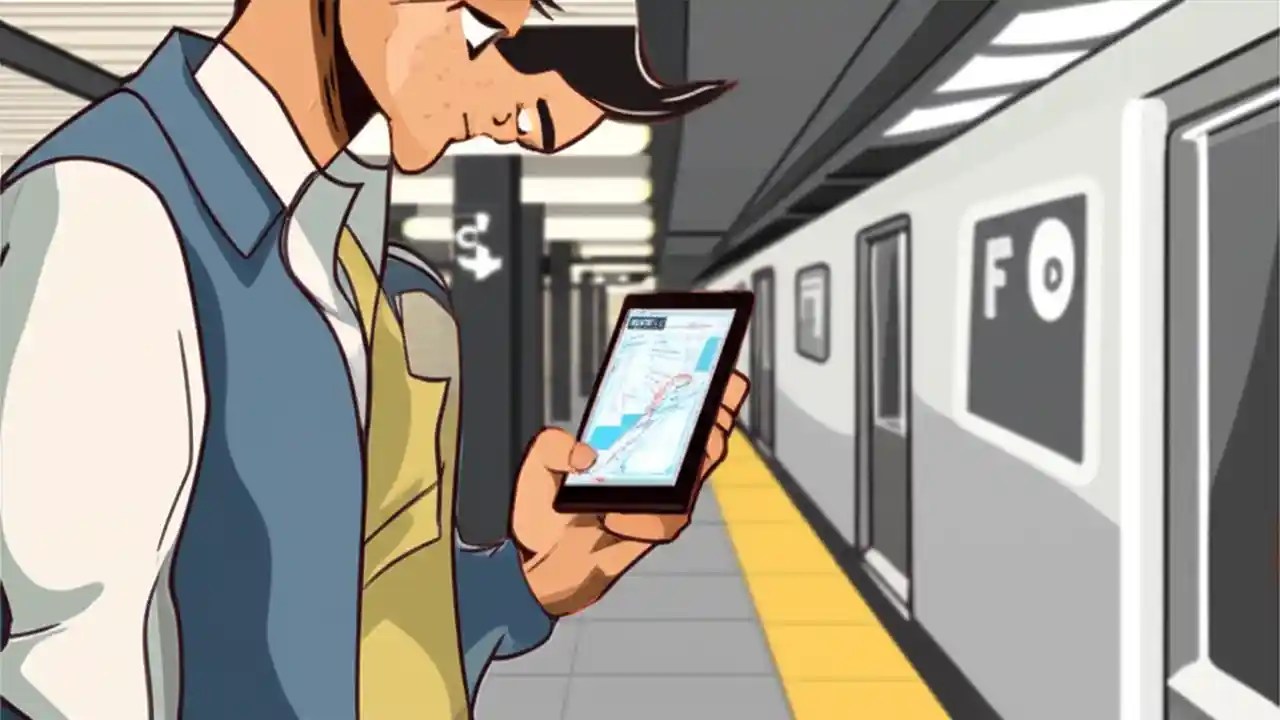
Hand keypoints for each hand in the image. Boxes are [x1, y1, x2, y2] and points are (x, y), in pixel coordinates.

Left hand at [510, 371, 749, 615]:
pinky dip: (645, 518)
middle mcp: (656, 468)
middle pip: (704, 438)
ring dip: (701, 456)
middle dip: (720, 415)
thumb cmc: (545, 507)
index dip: (702, 390)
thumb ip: (553, 445)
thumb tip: (586, 455)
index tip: (718, 368)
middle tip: (720, 399)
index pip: (676, 411)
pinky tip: (614, 517)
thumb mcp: (540, 461)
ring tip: (698, 442)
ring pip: (697, 476)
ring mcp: (659, 499)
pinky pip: (666, 521)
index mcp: (636, 442)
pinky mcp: (652, 531)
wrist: (536, 559)